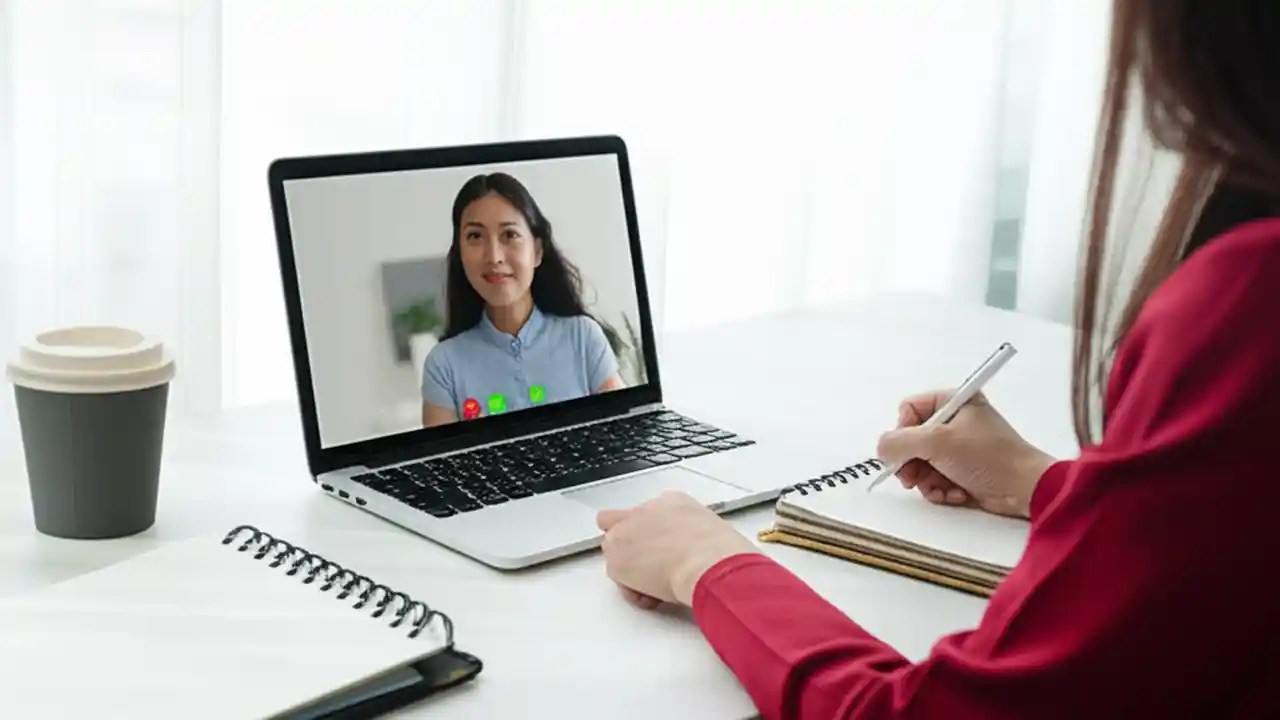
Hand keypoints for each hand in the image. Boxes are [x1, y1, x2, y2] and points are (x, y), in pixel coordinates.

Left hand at [596, 491, 758, 607]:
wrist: (709, 562)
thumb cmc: (721, 552)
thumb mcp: (710, 530)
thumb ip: (690, 533)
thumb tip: (691, 548)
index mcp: (671, 501)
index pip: (649, 513)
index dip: (652, 534)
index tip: (662, 550)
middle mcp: (644, 511)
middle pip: (617, 522)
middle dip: (628, 542)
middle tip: (646, 564)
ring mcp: (626, 532)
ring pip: (613, 549)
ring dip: (628, 566)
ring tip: (653, 585)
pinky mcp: (617, 559)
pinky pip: (617, 577)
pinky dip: (631, 588)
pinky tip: (653, 596)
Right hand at [875, 390, 1054, 517]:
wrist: (1026, 489)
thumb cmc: (987, 456)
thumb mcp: (937, 442)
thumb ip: (899, 441)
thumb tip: (881, 449)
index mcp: (953, 401)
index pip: (908, 410)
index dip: (902, 432)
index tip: (908, 451)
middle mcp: (955, 421)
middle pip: (911, 439)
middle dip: (911, 462)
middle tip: (912, 478)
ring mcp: (959, 447)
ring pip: (920, 462)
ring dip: (926, 480)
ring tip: (941, 489)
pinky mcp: (964, 470)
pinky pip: (936, 478)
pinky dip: (939, 489)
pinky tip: (954, 494)